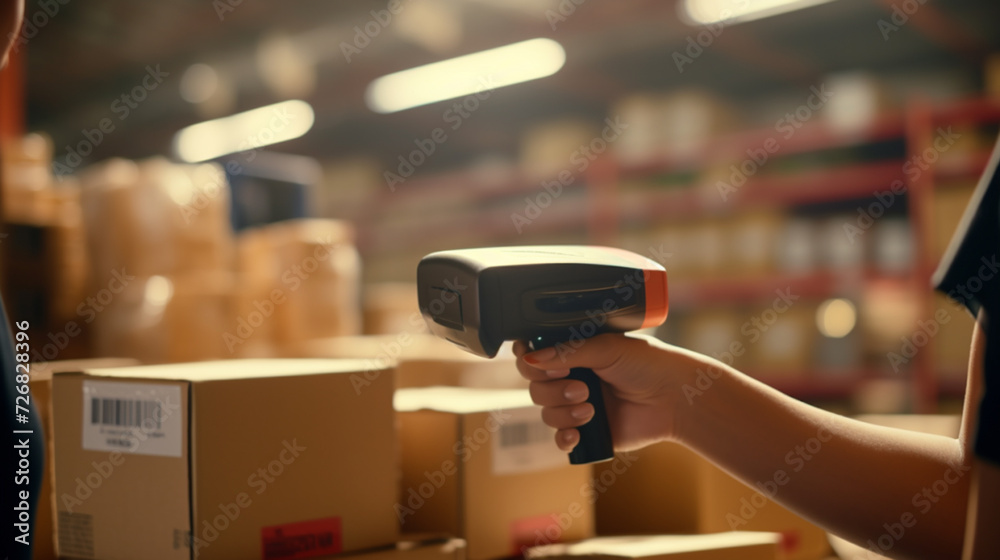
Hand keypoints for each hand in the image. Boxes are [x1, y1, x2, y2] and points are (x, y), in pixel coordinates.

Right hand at [514, 333, 708, 452]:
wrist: (676, 398)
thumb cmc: (648, 364)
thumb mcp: (606, 349)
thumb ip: (567, 352)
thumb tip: (529, 357)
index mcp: (574, 353)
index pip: (535, 357)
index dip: (530, 361)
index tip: (543, 364)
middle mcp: (572, 378)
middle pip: (535, 387)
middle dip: (552, 389)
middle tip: (581, 388)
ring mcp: (578, 407)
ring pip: (546, 413)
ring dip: (562, 412)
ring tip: (592, 409)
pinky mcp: (589, 433)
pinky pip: (561, 440)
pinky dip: (564, 437)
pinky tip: (577, 434)